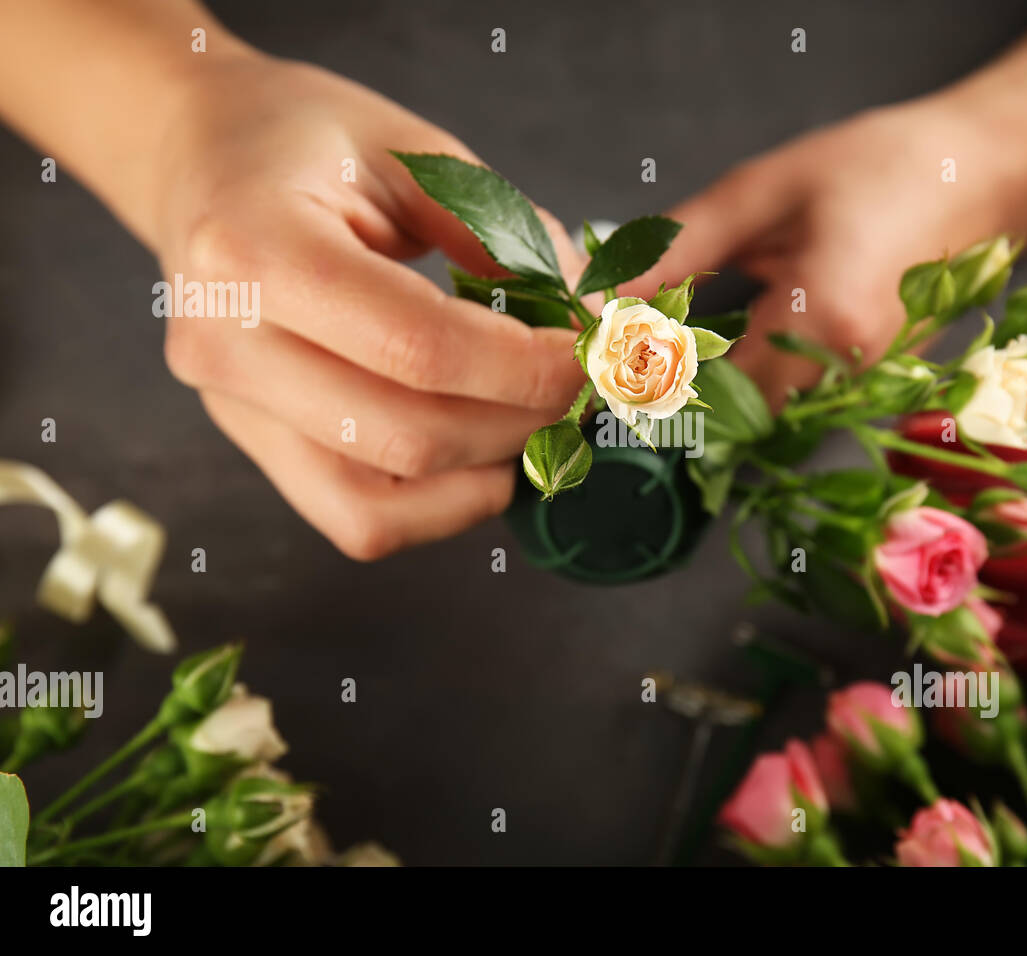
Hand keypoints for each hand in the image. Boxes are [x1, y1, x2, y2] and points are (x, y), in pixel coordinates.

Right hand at [147, 51, 586, 558]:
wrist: (200, 159)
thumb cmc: (302, 142)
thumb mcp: (410, 150)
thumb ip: (503, 234)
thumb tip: (594, 315)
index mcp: (252, 250)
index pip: (416, 346)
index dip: (526, 366)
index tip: (594, 352)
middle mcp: (223, 345)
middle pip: (406, 436)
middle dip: (523, 419)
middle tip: (583, 382)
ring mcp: (231, 409)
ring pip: (379, 503)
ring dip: (487, 470)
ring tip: (537, 415)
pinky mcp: (252, 443)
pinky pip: (356, 520)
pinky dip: (439, 506)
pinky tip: (484, 455)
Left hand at [630, 99, 1026, 405]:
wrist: (987, 171)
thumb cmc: (880, 168)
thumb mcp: (762, 194)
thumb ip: (676, 252)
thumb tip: (603, 299)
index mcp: (821, 318)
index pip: (709, 393)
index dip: (653, 390)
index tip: (609, 370)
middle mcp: (850, 371)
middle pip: (738, 426)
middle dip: (682, 403)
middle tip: (636, 366)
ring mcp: (871, 387)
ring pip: (770, 425)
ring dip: (718, 401)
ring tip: (677, 355)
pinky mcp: (880, 386)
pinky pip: (803, 408)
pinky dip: (759, 390)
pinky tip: (735, 351)